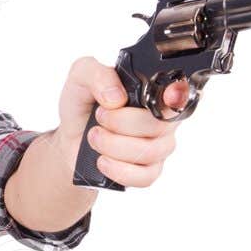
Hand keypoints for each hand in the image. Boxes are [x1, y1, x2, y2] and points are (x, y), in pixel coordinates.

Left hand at [59, 57, 187, 187]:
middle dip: (119, 123)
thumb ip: (96, 74)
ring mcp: (159, 145)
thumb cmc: (83, 104)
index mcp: (154, 90)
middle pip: (158, 125)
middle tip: (99, 118)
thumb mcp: (80, 77)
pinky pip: (146, 176)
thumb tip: (116, 97)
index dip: (175, 96)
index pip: (181, 92)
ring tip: (94, 137)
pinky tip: (102, 161)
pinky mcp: (149, 170)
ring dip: (113, 145)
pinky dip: (119, 170)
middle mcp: (163, 118)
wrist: (69, 137)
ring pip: (150, 151)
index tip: (156, 99)